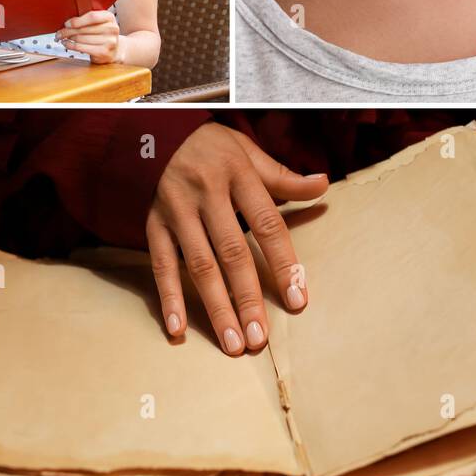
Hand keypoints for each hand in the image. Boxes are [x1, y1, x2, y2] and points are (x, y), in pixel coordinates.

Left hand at [55, 8, 121, 62]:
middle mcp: (112, 29)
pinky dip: (71, 46)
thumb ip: (87, 19)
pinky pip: (81, 47)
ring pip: (81, 38)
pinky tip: (67, 44)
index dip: (77, 21)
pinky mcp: (103, 52)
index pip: (92, 17)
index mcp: (109, 17)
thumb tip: (68, 23)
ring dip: (68, 38)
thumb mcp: (99, 23)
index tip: (67, 24)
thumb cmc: (102, 34)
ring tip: (62, 38)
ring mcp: (109, 41)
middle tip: (59, 32)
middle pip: (84, 29)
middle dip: (68, 31)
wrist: (114, 50)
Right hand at [145, 122, 328, 355]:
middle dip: (247, 298)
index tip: (298, 300)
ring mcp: (178, 211)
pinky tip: (178, 328)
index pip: (268, 224)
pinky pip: (160, 264)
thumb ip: (283, 177)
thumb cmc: (213, 147)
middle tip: (259, 338)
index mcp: (239, 174)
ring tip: (231, 343)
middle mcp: (208, 193)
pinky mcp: (153, 224)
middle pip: (232, 252)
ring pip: (199, 265)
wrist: (155, 131)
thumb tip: (323, 184)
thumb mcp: (249, 152)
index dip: (284, 263)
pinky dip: (168, 297)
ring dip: (215, 307)